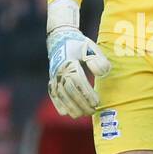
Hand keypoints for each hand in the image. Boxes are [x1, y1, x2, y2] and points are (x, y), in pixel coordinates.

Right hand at [46, 0, 110, 117]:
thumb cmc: (80, 45)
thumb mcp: (91, 48)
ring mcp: (54, 77)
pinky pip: (53, 95)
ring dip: (72, 107)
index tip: (97, 102)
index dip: (87, 93)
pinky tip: (66, 113)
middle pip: (69, 91)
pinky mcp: (51, 81)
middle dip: (81, 104)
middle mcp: (59, 71)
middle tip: (93, 110)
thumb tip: (101, 73)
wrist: (61, 40)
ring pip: (61, 96)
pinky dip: (58, 105)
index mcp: (69, 63)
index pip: (78, 81)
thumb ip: (98, 60)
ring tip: (84, 114)